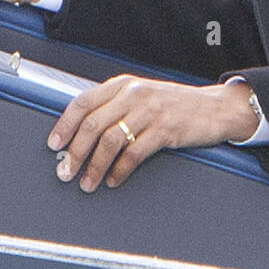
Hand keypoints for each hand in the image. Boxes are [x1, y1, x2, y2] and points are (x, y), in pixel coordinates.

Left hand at [48, 75, 258, 191]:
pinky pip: (134, 153)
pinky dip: (120, 170)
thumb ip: (115, 107)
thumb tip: (81, 133)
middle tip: (65, 171)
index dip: (65, 124)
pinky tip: (114, 179)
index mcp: (123, 85)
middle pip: (93, 124)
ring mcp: (150, 111)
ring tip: (87, 183)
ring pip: (110, 141)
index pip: (83, 102)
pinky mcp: (165, 129)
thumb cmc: (174, 105)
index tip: (54, 144)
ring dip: (94, 166)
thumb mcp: (141, 97)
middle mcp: (134, 95)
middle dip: (75, 152)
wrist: (214, 108)